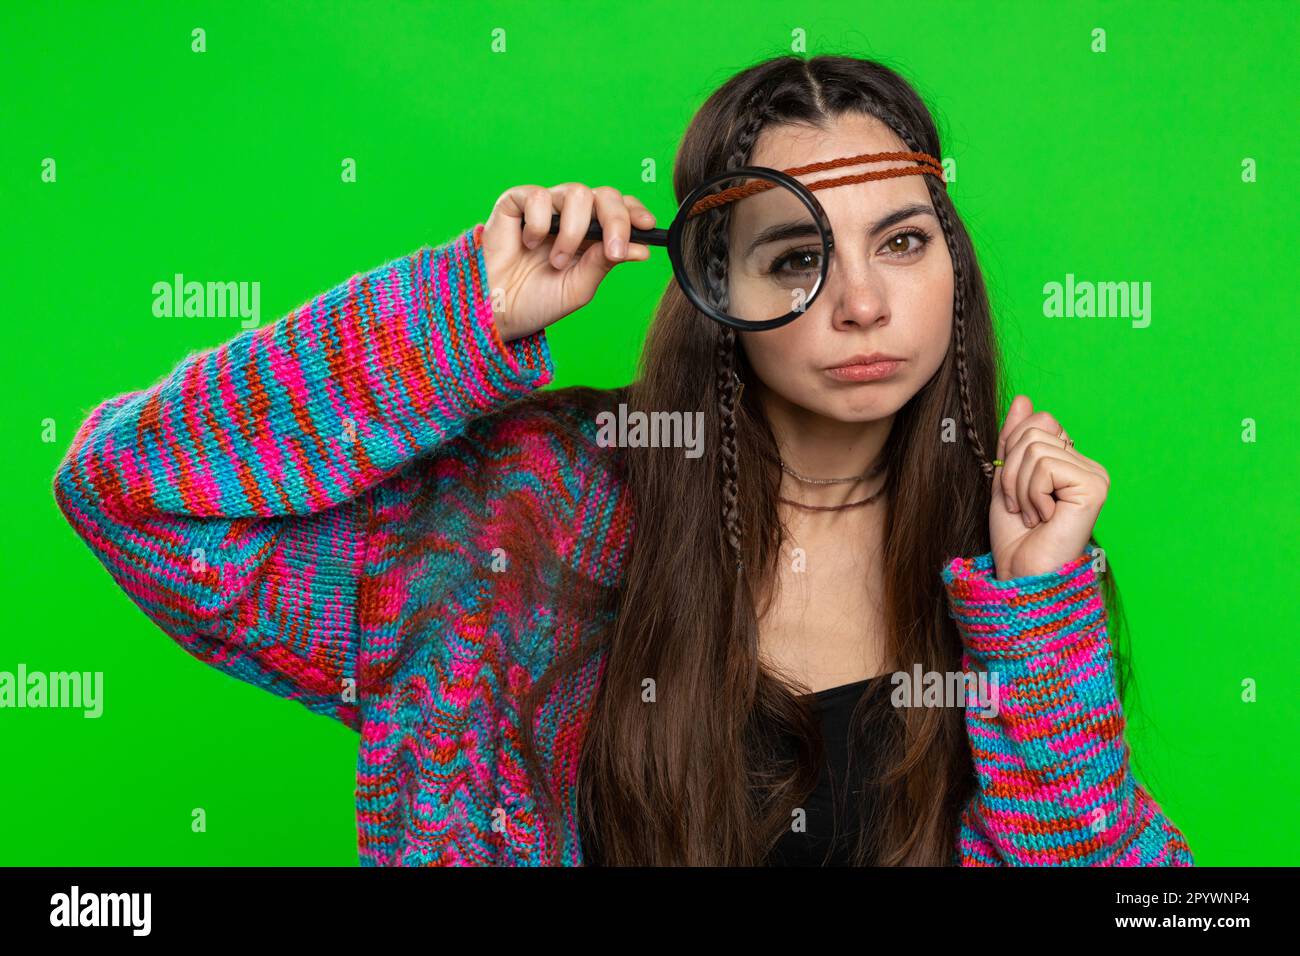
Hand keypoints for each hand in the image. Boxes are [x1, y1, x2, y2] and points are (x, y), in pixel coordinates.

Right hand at [480, 182, 654, 342]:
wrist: (497, 312)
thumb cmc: (536, 302)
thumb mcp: (579, 287)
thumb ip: (605, 262)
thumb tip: (642, 248)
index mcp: (590, 235)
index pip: (619, 210)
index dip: (634, 212)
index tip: (648, 225)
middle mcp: (570, 217)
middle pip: (604, 195)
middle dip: (616, 220)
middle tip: (614, 250)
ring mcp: (544, 208)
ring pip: (576, 193)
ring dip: (573, 232)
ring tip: (557, 261)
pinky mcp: (516, 203)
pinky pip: (539, 196)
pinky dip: (540, 223)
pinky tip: (529, 244)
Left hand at [989, 395, 1109, 579]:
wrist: (1021, 573)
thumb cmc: (1015, 535)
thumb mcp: (1006, 478)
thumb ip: (1014, 439)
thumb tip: (1024, 399)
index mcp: (1071, 461)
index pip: (1039, 421)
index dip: (1012, 452)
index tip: (1014, 492)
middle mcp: (1089, 465)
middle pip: (1036, 429)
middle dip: (1012, 470)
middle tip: (1021, 507)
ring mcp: (1095, 476)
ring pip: (1036, 448)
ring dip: (1019, 487)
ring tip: (1031, 515)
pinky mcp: (1094, 487)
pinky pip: (1044, 466)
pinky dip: (1031, 493)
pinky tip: (1043, 518)